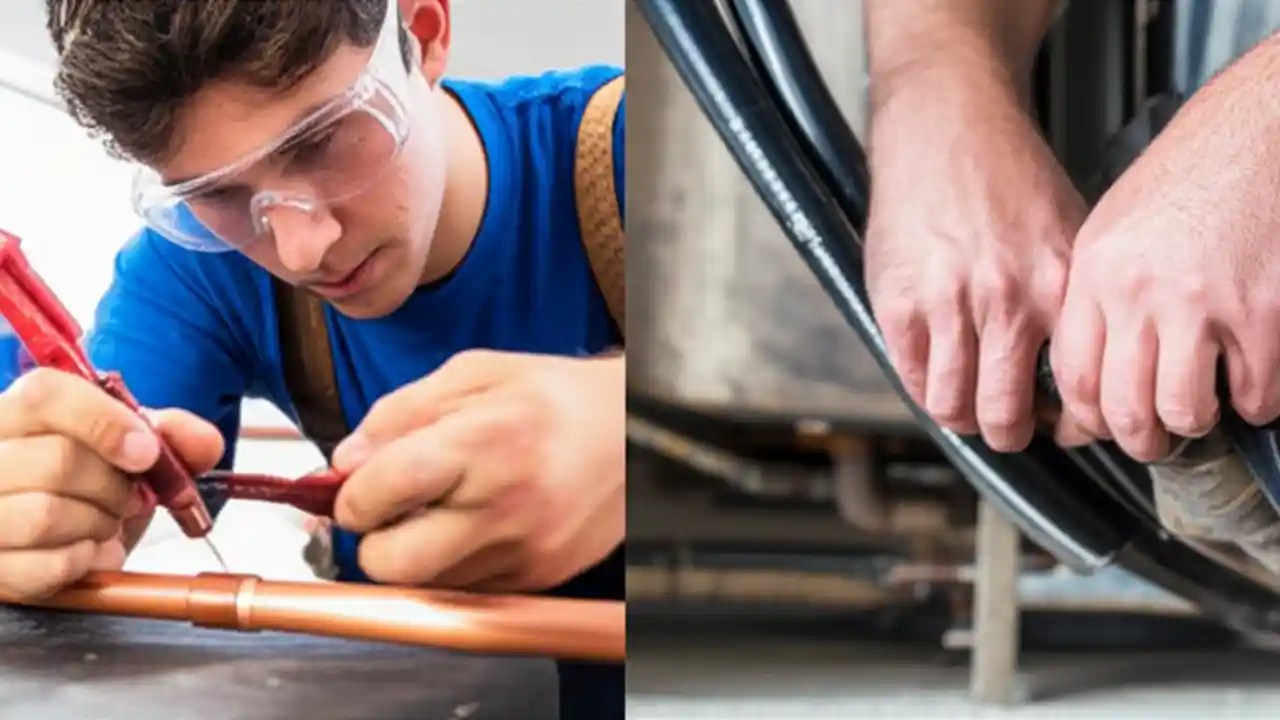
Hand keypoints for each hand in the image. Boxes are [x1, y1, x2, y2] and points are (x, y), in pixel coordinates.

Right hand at [0, 369, 223, 599]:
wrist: (63, 542)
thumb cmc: (91, 486)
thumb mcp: (130, 450)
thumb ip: (170, 434)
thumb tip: (206, 443)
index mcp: (16, 412)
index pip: (45, 395)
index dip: (106, 423)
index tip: (146, 454)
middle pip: (58, 461)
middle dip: (116, 487)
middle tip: (133, 498)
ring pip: (47, 515)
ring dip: (100, 525)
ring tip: (105, 522)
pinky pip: (47, 566)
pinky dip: (86, 561)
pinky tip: (87, 551)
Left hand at [330, 349, 624, 591]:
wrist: (636, 431)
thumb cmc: (558, 397)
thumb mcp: (475, 374)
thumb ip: (400, 413)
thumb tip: (344, 461)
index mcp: (485, 442)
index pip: (380, 491)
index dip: (349, 494)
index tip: (351, 486)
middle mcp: (506, 506)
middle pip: (394, 563)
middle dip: (372, 541)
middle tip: (384, 512)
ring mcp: (525, 551)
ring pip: (426, 584)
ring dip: (414, 555)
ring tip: (441, 509)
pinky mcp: (540, 578)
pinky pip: (467, 590)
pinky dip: (453, 565)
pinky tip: (474, 524)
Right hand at [866, 61, 1085, 450]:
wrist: (946, 125)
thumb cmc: (1007, 175)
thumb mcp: (1069, 233)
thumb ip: (1069, 303)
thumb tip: (1072, 375)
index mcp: (1060, 286)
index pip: (1074, 393)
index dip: (1070, 425)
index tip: (1061, 424)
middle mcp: (1007, 300)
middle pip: (1007, 418)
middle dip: (1009, 434)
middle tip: (1009, 427)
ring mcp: (948, 304)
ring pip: (955, 407)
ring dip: (963, 417)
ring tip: (969, 406)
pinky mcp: (899, 302)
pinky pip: (913, 378)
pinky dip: (925, 388)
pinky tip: (937, 371)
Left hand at [1052, 58, 1279, 460]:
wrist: (1262, 125)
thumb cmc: (1195, 169)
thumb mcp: (1116, 226)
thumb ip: (1099, 294)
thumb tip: (1096, 366)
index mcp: (1097, 273)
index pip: (1074, 378)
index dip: (1089, 420)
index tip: (1102, 428)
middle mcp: (1141, 292)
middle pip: (1124, 409)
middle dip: (1141, 440)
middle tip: (1155, 438)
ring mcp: (1204, 303)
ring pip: (1185, 412)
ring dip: (1196, 423)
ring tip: (1203, 408)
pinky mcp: (1264, 311)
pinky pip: (1256, 394)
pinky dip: (1257, 401)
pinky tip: (1252, 379)